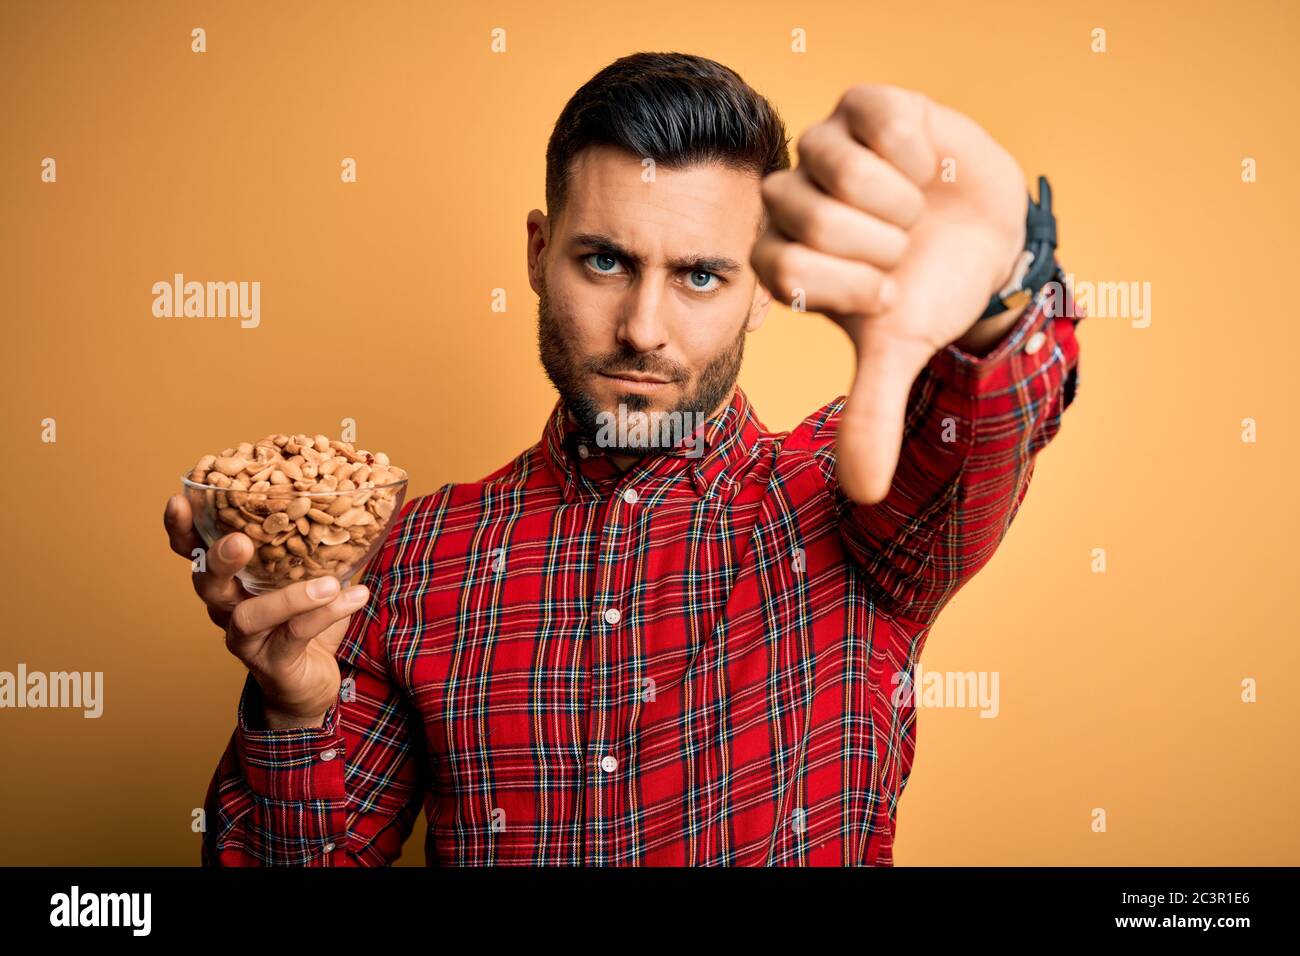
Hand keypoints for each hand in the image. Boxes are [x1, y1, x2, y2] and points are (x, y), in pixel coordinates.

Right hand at [163, 494, 369, 727]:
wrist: (308, 684)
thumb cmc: (304, 620)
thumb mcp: (307, 574)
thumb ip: (316, 542)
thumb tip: (348, 494)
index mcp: (230, 579)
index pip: (194, 551)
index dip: (182, 529)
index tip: (179, 499)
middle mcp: (227, 607)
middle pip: (207, 583)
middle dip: (219, 560)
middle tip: (238, 541)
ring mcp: (246, 639)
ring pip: (248, 617)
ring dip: (289, 597)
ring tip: (328, 583)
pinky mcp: (271, 663)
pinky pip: (294, 636)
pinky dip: (326, 614)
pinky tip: (355, 596)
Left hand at [751, 83, 1027, 503]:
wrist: (986, 241)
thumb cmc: (929, 291)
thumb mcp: (898, 351)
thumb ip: (872, 413)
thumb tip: (864, 493)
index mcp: (783, 256)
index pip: (782, 266)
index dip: (846, 284)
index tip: (887, 293)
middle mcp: (792, 198)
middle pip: (801, 212)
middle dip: (872, 244)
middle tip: (902, 251)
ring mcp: (826, 147)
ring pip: (834, 163)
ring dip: (895, 200)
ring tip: (916, 210)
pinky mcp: (866, 106)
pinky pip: (873, 113)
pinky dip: (912, 148)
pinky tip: (926, 167)